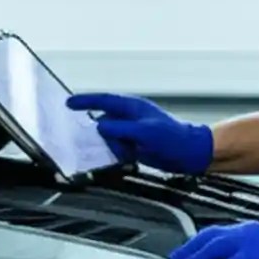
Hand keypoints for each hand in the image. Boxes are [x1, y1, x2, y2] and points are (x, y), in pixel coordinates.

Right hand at [65, 93, 212, 174]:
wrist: (191, 154)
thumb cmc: (172, 138)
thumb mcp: (145, 132)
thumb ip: (120, 128)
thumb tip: (99, 127)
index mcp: (132, 107)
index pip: (103, 100)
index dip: (85, 100)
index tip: (68, 103)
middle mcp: (129, 117)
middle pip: (103, 120)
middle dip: (96, 129)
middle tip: (89, 135)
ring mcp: (131, 132)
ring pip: (108, 137)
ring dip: (109, 145)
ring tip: (119, 151)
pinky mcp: (133, 145)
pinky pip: (116, 148)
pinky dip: (114, 153)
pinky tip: (121, 159)